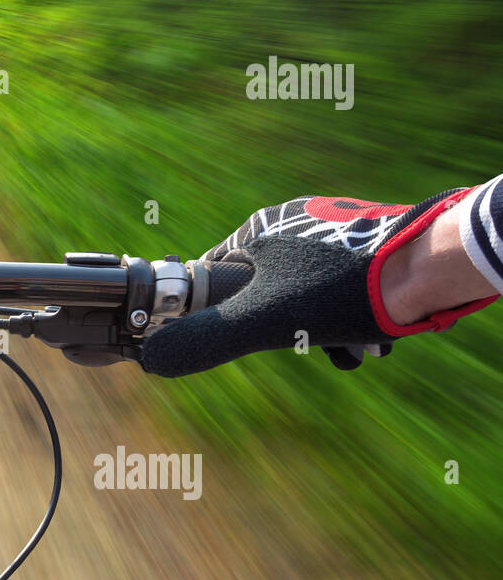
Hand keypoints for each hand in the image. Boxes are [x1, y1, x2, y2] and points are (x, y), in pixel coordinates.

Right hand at [141, 189, 497, 377]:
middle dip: (289, 329)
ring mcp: (334, 227)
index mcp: (259, 227)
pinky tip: (369, 335)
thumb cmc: (340, 289)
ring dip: (326, 328)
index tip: (241, 336)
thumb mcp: (262, 322)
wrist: (427, 268)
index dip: (220, 311)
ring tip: (349, 345)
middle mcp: (294, 220)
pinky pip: (344, 285)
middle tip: (310, 346)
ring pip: (310, 292)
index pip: (216, 273)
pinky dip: (352, 314)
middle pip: (267, 289)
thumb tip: (153, 360)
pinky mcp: (369, 241)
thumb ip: (205, 340)